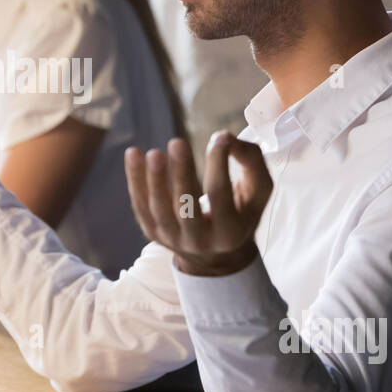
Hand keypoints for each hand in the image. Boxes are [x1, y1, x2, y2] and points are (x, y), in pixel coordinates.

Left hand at [125, 132, 272, 276]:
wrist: (217, 254)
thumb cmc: (241, 211)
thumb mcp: (258, 190)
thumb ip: (250, 160)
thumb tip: (223, 137)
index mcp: (229, 232)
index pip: (221, 195)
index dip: (219, 164)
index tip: (220, 137)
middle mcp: (200, 241)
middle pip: (186, 207)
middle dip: (181, 174)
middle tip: (177, 142)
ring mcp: (173, 239)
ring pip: (159, 209)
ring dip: (154, 179)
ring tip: (154, 152)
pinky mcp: (153, 232)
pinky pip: (141, 206)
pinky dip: (135, 180)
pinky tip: (133, 154)